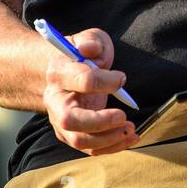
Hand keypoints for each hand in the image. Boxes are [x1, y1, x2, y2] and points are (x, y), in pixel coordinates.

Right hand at [43, 28, 138, 154]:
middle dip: (99, 122)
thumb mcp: (89, 39)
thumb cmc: (82, 56)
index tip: (122, 78)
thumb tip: (90, 49)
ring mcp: (62, 121)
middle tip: (123, 115)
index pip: (82, 81)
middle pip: (69, 120)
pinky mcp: (73, 134)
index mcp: (59, 74)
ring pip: (79, 140)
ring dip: (108, 138)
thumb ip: (91, 42)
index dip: (105, 81)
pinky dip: (112, 147)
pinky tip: (130, 137)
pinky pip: (90, 148)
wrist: (67, 73)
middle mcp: (56, 101)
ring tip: (131, 128)